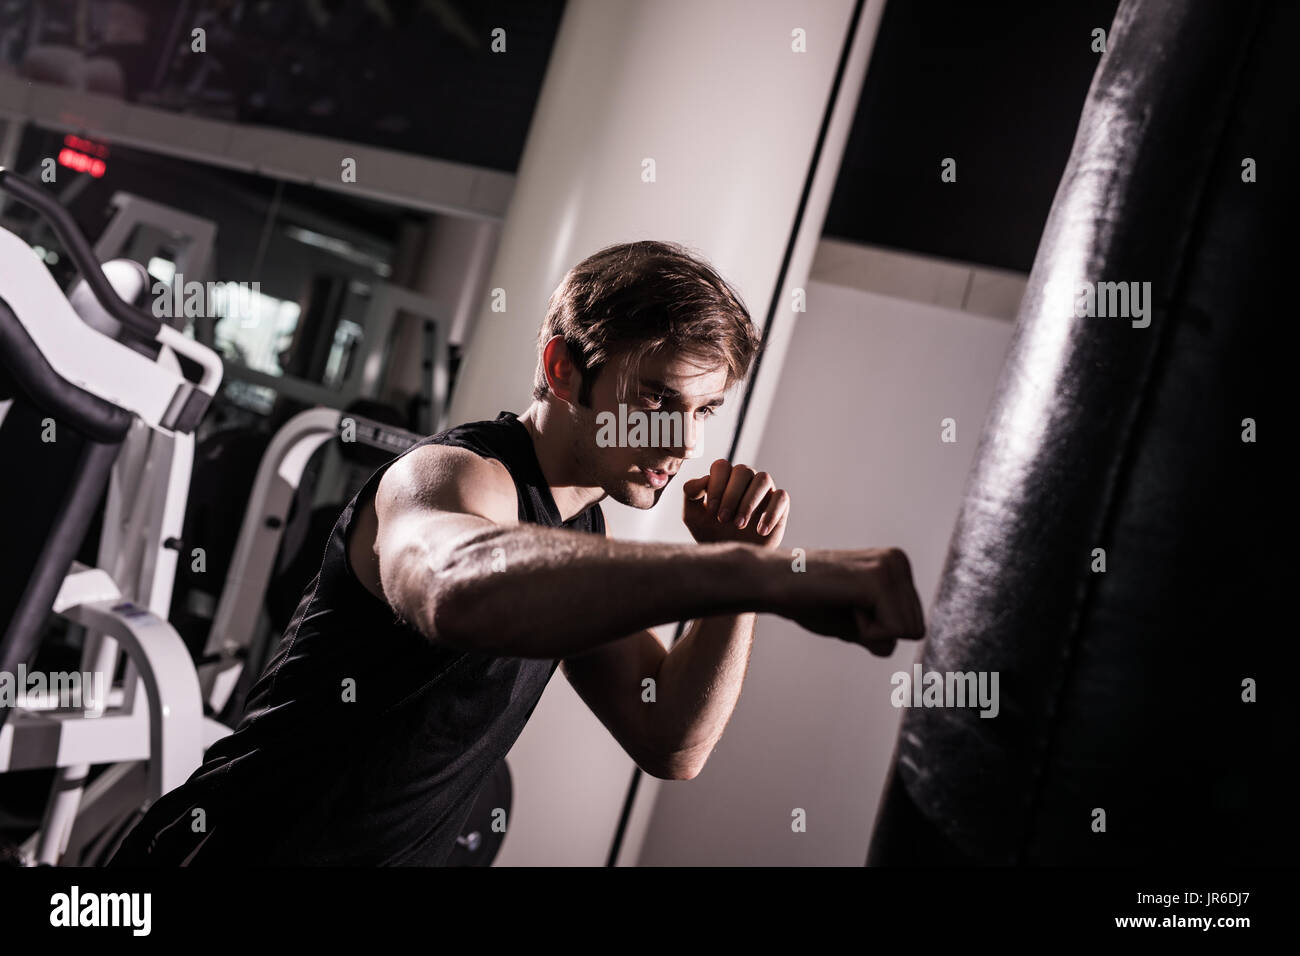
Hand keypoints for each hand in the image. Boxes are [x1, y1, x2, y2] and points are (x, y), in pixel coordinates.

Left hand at [681, 458, 789, 549]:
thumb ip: (690, 493)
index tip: (711, 511)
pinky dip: (771, 513)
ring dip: (749, 502)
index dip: (716, 486)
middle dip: (731, 495)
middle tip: (723, 520)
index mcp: (725, 478)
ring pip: (763, 479)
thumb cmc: (712, 532)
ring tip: (739, 525)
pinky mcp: (780, 504)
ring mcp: (764, 490)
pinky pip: (781, 497)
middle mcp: (746, 479)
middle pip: (743, 470)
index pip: (722, 466)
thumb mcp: (693, 515)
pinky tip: (760, 531)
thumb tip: (704, 479)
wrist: (731, 556)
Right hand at [783, 547, 925, 656]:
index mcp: (897, 566)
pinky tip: (842, 603)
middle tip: (843, 607)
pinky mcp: (878, 578)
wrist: (771, 583)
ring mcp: (890, 566)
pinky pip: (892, 631)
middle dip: (878, 632)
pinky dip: (865, 630)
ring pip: (908, 631)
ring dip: (870, 630)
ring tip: (841, 603)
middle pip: (916, 629)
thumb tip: (916, 636)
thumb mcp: (856, 622)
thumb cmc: (808, 603)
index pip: (914, 627)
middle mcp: (899, 560)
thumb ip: (885, 629)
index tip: (847, 609)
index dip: (878, 632)